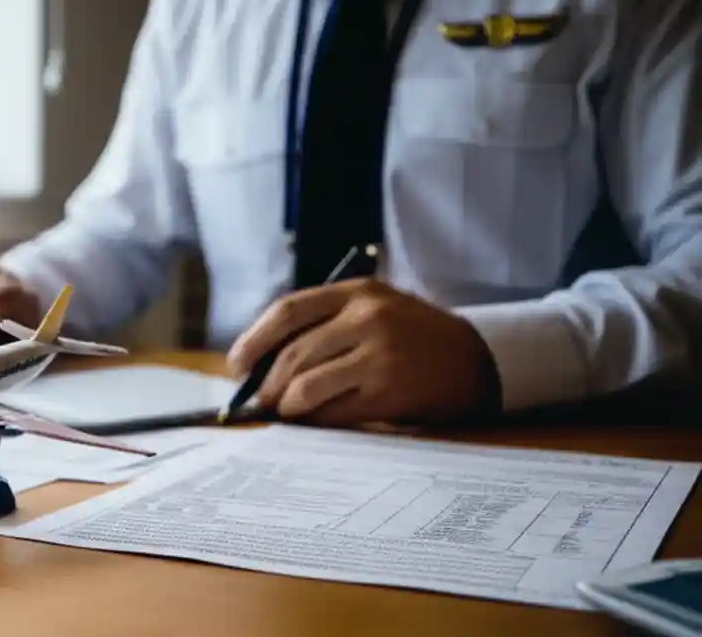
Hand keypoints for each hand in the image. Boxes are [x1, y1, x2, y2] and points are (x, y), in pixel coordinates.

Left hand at [227, 279, 500, 425]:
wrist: (477, 359)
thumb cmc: (413, 336)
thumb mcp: (374, 310)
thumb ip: (327, 325)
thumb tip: (263, 365)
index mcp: (357, 292)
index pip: (288, 311)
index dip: (254, 340)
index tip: (238, 364)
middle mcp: (368, 318)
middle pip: (293, 354)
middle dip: (268, 383)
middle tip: (260, 401)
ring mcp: (379, 354)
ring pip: (307, 385)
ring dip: (287, 406)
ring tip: (285, 412)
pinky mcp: (389, 390)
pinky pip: (333, 412)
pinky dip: (315, 421)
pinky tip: (314, 422)